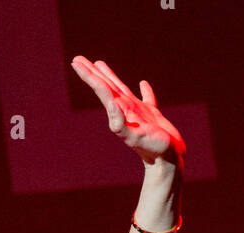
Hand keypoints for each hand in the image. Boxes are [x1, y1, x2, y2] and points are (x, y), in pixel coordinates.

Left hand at [70, 56, 185, 168]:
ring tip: (99, 64)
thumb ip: (121, 124)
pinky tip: (143, 84)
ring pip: (121, 90)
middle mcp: (126, 111)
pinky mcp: (152, 117)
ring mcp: (138, 114)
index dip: (89, 76)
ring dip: (110, 77)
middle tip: (77, 60)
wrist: (168, 162)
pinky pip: (148, 99)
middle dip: (92, 73)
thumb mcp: (136, 137)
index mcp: (120, 113)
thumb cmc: (153, 149)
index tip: (76, 63)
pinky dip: (146, 91)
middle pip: (106, 87)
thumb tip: (111, 105)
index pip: (102, 90)